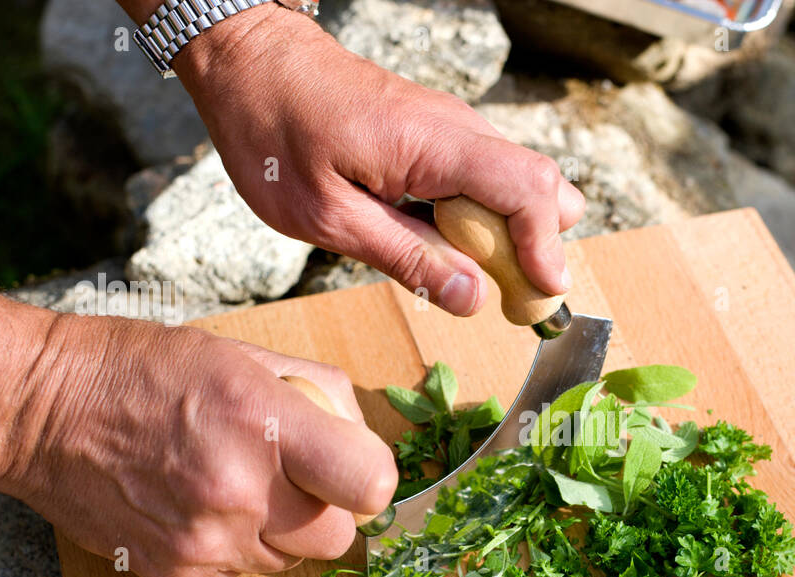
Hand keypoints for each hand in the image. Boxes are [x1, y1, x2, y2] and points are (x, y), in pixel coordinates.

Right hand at [3, 312, 396, 576]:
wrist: (41, 411)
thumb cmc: (145, 371)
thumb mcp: (245, 355)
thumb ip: (320, 394)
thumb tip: (363, 438)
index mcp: (261, 423)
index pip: (369, 484)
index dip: (370, 478)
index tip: (352, 467)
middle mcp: (237, 492)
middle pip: (338, 539)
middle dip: (328, 511)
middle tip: (294, 478)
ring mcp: (204, 542)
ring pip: (290, 561)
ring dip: (281, 531)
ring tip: (235, 484)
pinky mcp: (176, 575)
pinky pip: (240, 573)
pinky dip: (234, 546)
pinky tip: (197, 505)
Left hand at [173, 4, 584, 314]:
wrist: (250, 61)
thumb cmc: (273, 133)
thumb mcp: (327, 217)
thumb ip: (404, 257)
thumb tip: (472, 298)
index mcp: (432, 144)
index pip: (529, 190)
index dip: (545, 250)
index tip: (539, 298)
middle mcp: (457, 128)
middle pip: (543, 186)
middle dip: (538, 246)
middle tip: (503, 294)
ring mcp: (453, 128)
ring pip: (519, 183)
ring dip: (508, 235)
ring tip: (465, 274)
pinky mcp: (441, 135)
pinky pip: (486, 179)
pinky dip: (483, 218)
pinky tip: (443, 244)